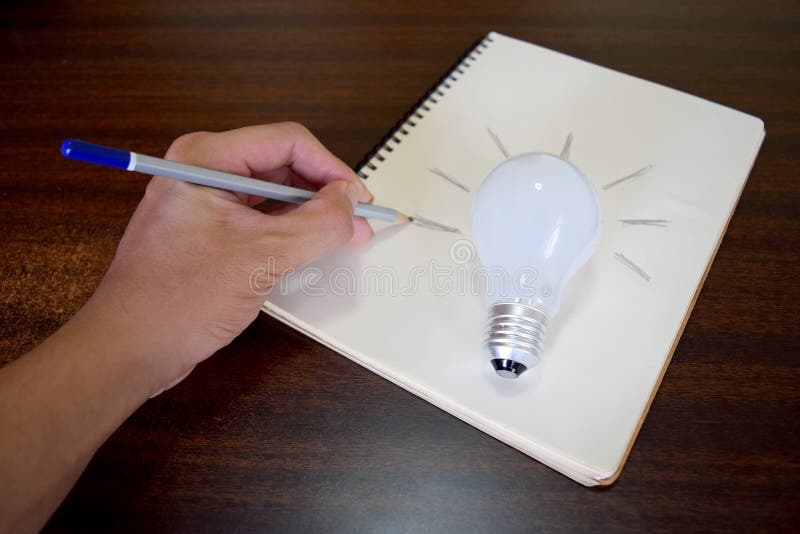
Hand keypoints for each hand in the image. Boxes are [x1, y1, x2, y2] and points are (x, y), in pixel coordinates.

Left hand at [90, 122, 373, 395]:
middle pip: (283, 166)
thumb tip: (351, 204)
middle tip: (356, 223)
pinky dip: (289, 232)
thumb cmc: (174, 301)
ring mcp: (204, 202)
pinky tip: (310, 250)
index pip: (288, 142)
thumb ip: (317, 224)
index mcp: (206, 159)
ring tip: (340, 238)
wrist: (130, 350)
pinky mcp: (208, 231)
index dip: (331, 169)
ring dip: (309, 215)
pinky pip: (259, 219)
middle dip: (324, 193)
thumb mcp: (262, 256)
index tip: (359, 200)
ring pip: (274, 195)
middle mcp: (203, 172)